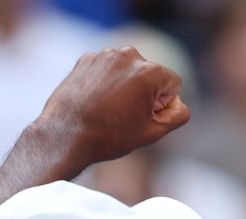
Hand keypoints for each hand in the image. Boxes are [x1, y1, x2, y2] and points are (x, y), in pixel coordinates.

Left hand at [36, 47, 189, 163]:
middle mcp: (129, 55)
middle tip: (125, 115)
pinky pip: (106, 68)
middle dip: (144, 92)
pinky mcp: (87, 58)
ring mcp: (106, 55)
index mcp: (150, 72)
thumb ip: (178, 116)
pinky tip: (94, 101)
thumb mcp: (153, 132)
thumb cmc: (110, 136)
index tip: (145, 117)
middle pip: (150, 74)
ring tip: (108, 109)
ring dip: (124, 86)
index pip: (173, 84)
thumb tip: (180, 104)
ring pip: (127, 70)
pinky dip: (104, 82)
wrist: (66, 134)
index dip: (163, 105)